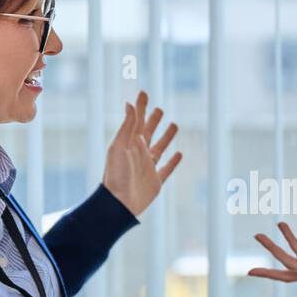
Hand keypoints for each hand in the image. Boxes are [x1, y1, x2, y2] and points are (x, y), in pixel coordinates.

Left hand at [102, 90, 181, 217]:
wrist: (119, 203)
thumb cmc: (116, 174)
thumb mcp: (120, 147)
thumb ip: (127, 126)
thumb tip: (130, 104)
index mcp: (130, 144)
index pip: (137, 121)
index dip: (141, 107)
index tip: (143, 93)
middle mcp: (139, 153)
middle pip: (149, 133)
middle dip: (153, 120)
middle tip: (159, 109)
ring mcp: (148, 167)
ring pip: (160, 148)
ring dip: (167, 137)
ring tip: (175, 125)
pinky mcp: (155, 181)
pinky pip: (166, 169)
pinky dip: (173, 162)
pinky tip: (179, 154)